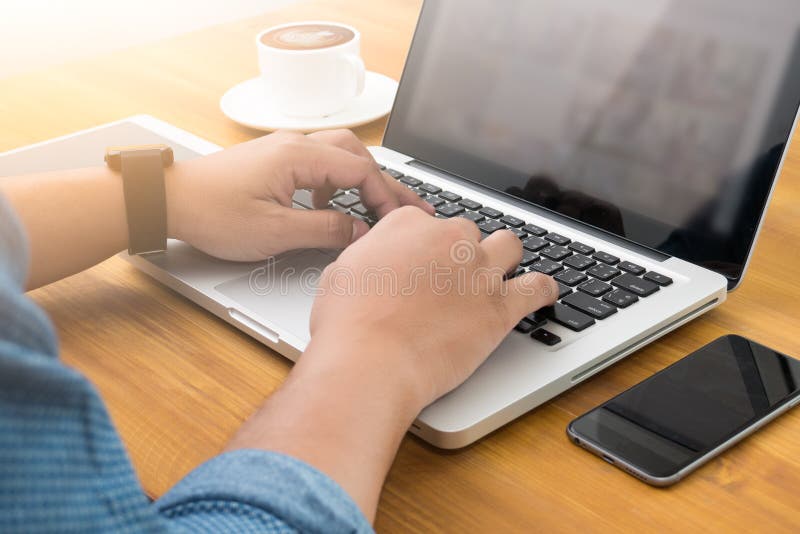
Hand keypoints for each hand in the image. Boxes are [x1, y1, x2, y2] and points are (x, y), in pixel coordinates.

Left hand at [165, 129, 432, 260]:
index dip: (384, 197)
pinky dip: (336, 182)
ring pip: (339, 156)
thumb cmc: (212, 213)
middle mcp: (294, 146)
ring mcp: (283, 151)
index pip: (360, 171)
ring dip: (361, 179)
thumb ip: (324, 229)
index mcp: (298, 157)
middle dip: (383, 182)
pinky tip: (332, 206)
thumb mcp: (275, 232)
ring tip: (377, 206)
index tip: (397, 221)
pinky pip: (319, 164)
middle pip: (356, 155)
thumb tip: (359, 230)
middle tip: (406, 208)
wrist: (169, 201)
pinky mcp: (274, 161)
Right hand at [227, 206, 557, 518]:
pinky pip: (538, 287)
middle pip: (468, 234)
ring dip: (505, 259)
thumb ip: (369, 256)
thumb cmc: (348, 323)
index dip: (426, 246)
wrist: (371, 360)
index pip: (428, 222)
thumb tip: (376, 259)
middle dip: (462, 253)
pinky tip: (542, 295)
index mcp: (409, 224)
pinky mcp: (500, 307)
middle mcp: (449, 239)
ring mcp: (479, 271)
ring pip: (509, 247)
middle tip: (450, 280)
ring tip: (498, 277)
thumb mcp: (341, 272)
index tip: (424, 262)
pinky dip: (544, 290)